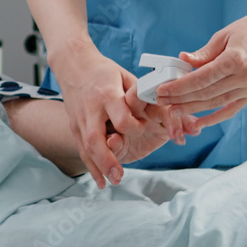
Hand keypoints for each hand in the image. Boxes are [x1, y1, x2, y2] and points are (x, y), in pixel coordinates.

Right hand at [56, 48, 192, 188]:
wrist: (73, 64)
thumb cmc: (105, 71)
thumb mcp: (126, 76)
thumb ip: (142, 95)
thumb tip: (172, 109)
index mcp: (107, 94)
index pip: (120, 118)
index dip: (134, 127)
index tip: (143, 126)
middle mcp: (91, 109)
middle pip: (96, 137)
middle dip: (107, 159)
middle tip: (119, 176)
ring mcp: (79, 119)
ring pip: (87, 147)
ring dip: (99, 167)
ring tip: (111, 182)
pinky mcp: (74, 126)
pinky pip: (81, 150)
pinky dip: (91, 167)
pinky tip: (101, 181)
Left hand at [156, 7, 246, 126]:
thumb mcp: (224, 35)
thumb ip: (204, 53)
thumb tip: (183, 61)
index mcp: (235, 59)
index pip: (201, 78)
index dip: (180, 86)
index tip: (163, 90)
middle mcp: (244, 77)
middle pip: (206, 93)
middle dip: (181, 99)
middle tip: (162, 102)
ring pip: (216, 103)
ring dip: (193, 109)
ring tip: (174, 111)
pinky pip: (231, 109)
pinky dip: (214, 118)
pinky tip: (199, 123)